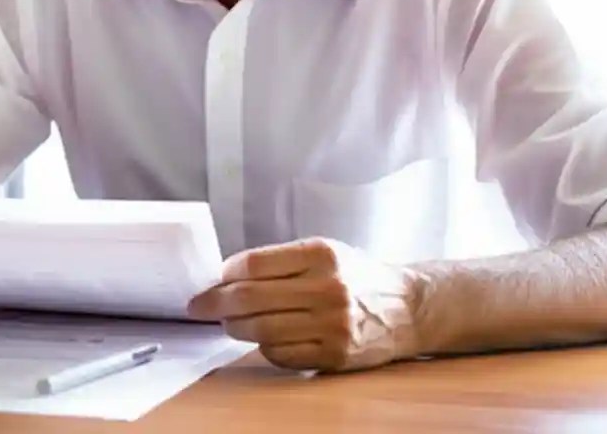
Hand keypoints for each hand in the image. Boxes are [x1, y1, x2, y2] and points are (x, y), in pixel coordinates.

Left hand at [187, 237, 424, 371]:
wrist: (408, 307)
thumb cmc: (357, 276)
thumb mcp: (325, 252)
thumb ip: (280, 261)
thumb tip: (225, 277)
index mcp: (321, 255)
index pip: (254, 264)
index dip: (225, 274)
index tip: (215, 279)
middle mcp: (328, 288)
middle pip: (250, 299)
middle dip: (215, 303)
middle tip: (198, 306)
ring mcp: (333, 325)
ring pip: (261, 330)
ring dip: (235, 327)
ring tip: (229, 323)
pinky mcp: (335, 355)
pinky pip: (281, 355)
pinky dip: (264, 347)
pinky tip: (265, 338)